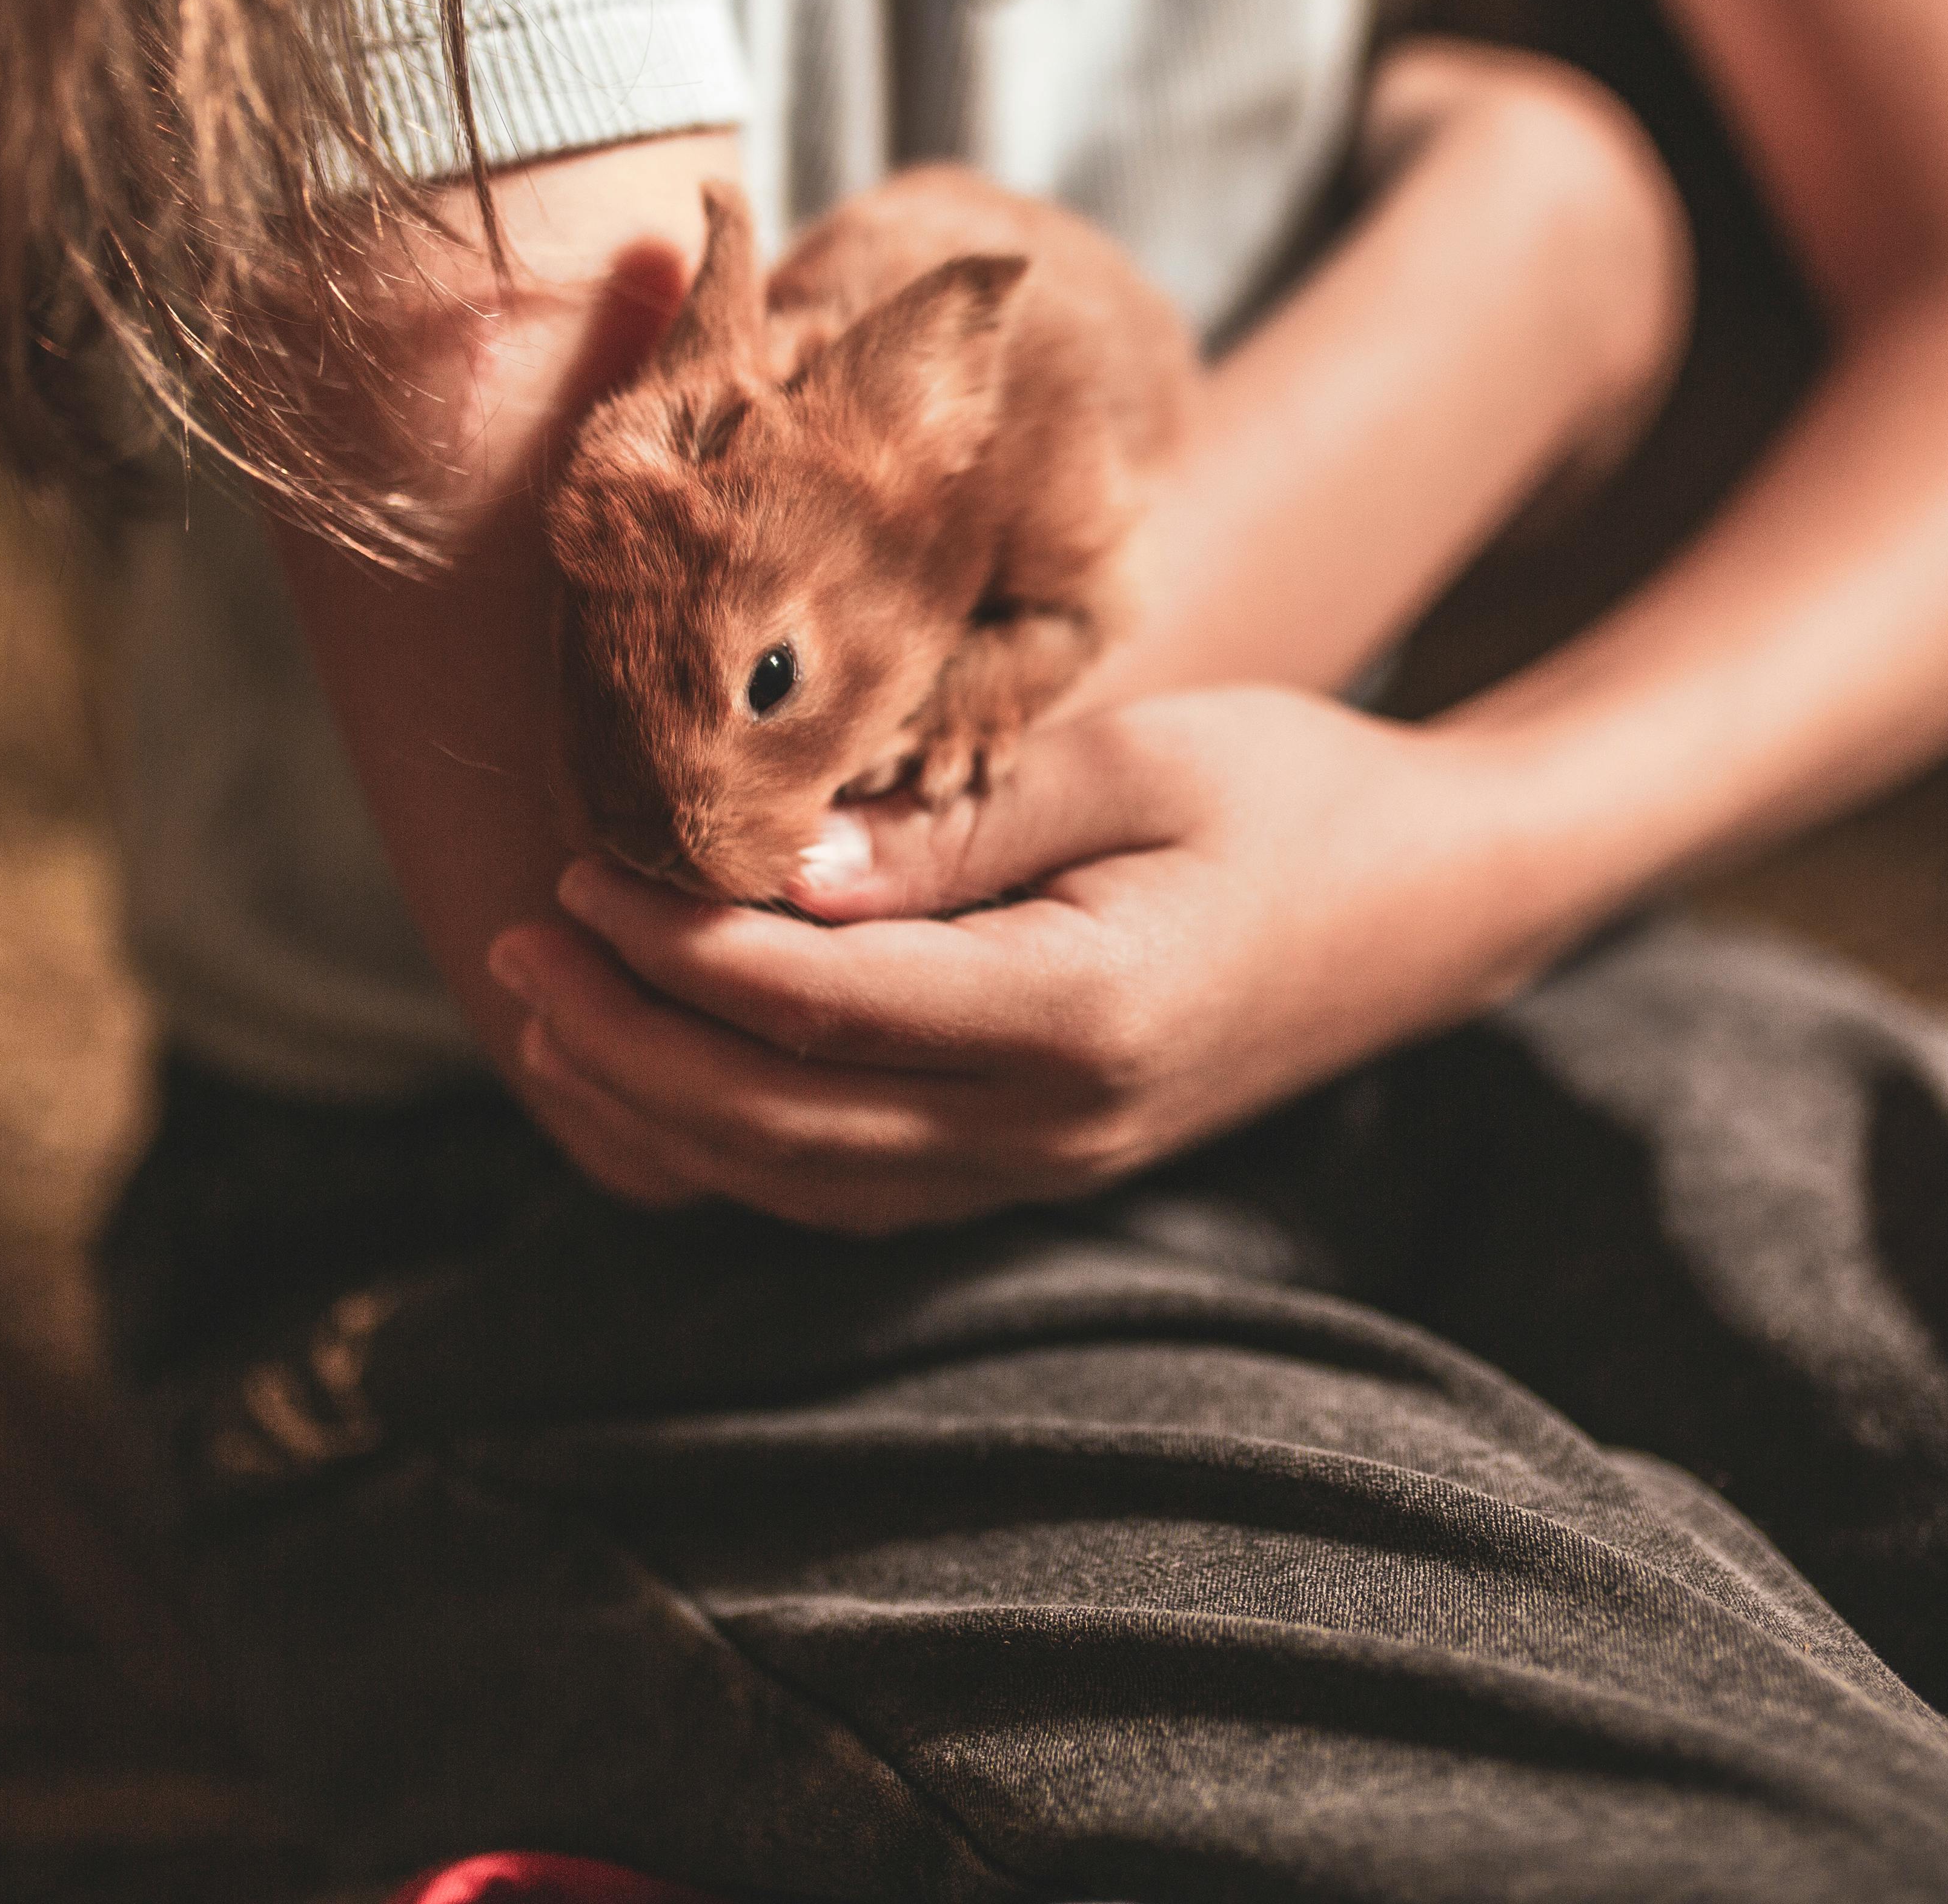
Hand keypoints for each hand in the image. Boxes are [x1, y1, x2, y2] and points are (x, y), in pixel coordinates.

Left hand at [482, 689, 1555, 1232]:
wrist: (1435, 902)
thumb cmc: (1295, 791)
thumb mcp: (1136, 760)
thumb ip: (954, 822)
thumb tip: (775, 865)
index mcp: (1080, 1013)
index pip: (820, 1004)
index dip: (674, 946)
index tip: (573, 868)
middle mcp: (1054, 1125)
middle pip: (780, 1122)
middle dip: (624, 1042)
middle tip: (512, 945)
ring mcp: (1048, 1165)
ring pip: (804, 1181)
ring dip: (658, 1108)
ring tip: (546, 1012)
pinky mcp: (1040, 1163)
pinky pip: (856, 1187)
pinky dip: (740, 1144)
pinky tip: (662, 1074)